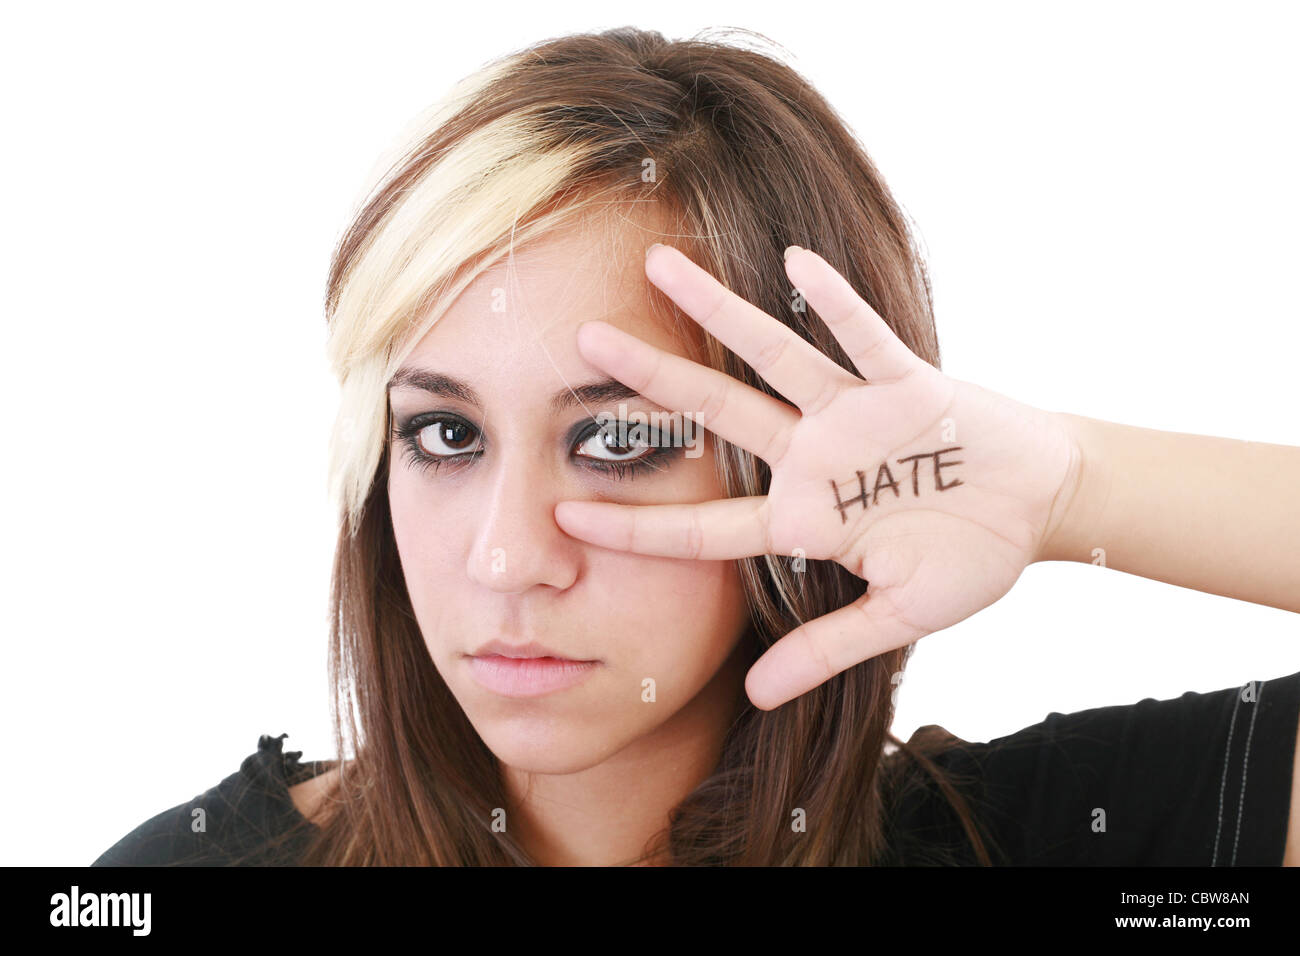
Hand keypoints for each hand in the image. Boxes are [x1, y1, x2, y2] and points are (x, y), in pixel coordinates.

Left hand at [555, 244, 1080, 709]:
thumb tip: (757, 695)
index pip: (704, 527)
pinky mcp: (909, 384)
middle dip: (650, 381)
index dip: (636, 526)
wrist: (1040, 506)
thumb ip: (826, 647)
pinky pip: (866, 339)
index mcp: (805, 521)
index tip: (564, 517)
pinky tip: (793, 261)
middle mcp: (814, 459)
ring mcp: (855, 417)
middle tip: (580, 339)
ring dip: (721, 313)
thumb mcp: (897, 618)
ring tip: (659, 264)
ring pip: (774, 358)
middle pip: (716, 414)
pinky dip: (836, 306)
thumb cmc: (968, 560)